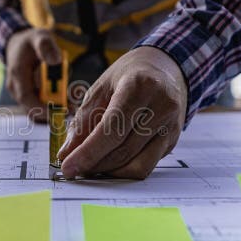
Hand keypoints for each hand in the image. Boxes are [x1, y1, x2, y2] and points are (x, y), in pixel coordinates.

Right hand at [5, 28, 61, 121]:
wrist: (17, 45)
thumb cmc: (31, 41)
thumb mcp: (40, 37)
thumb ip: (46, 47)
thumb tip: (56, 62)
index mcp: (17, 73)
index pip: (26, 97)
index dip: (43, 107)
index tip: (61, 109)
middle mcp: (15, 86)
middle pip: (32, 107)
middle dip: (52, 111)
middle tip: (72, 108)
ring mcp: (19, 93)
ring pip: (36, 109)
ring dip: (53, 108)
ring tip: (70, 103)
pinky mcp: (26, 96)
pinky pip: (38, 106)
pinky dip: (51, 105)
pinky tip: (64, 99)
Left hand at [57, 46, 186, 178]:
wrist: (164, 69)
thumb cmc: (129, 77)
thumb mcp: (100, 89)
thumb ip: (82, 122)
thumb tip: (67, 154)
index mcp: (139, 87)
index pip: (112, 129)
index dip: (88, 153)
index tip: (68, 167)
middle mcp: (161, 106)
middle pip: (123, 151)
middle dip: (93, 165)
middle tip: (73, 167)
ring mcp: (170, 126)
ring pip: (136, 165)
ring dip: (108, 172)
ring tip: (91, 165)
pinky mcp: (173, 141)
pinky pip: (146, 166)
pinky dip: (124, 170)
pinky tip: (110, 163)